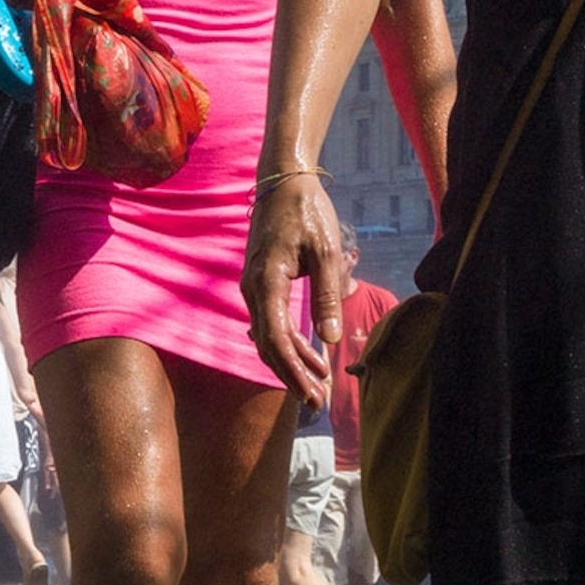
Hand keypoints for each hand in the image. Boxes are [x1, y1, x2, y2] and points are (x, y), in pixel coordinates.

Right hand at [242, 173, 341, 406]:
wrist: (283, 182)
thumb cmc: (307, 213)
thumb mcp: (326, 252)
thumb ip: (327, 296)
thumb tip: (330, 337)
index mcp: (267, 282)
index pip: (275, 338)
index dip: (292, 370)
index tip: (312, 393)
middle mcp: (253, 289)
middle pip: (269, 345)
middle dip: (292, 376)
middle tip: (317, 402)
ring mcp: (254, 288)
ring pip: (269, 337)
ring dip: (293, 362)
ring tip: (318, 384)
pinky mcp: (261, 285)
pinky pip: (271, 323)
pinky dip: (289, 343)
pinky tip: (310, 355)